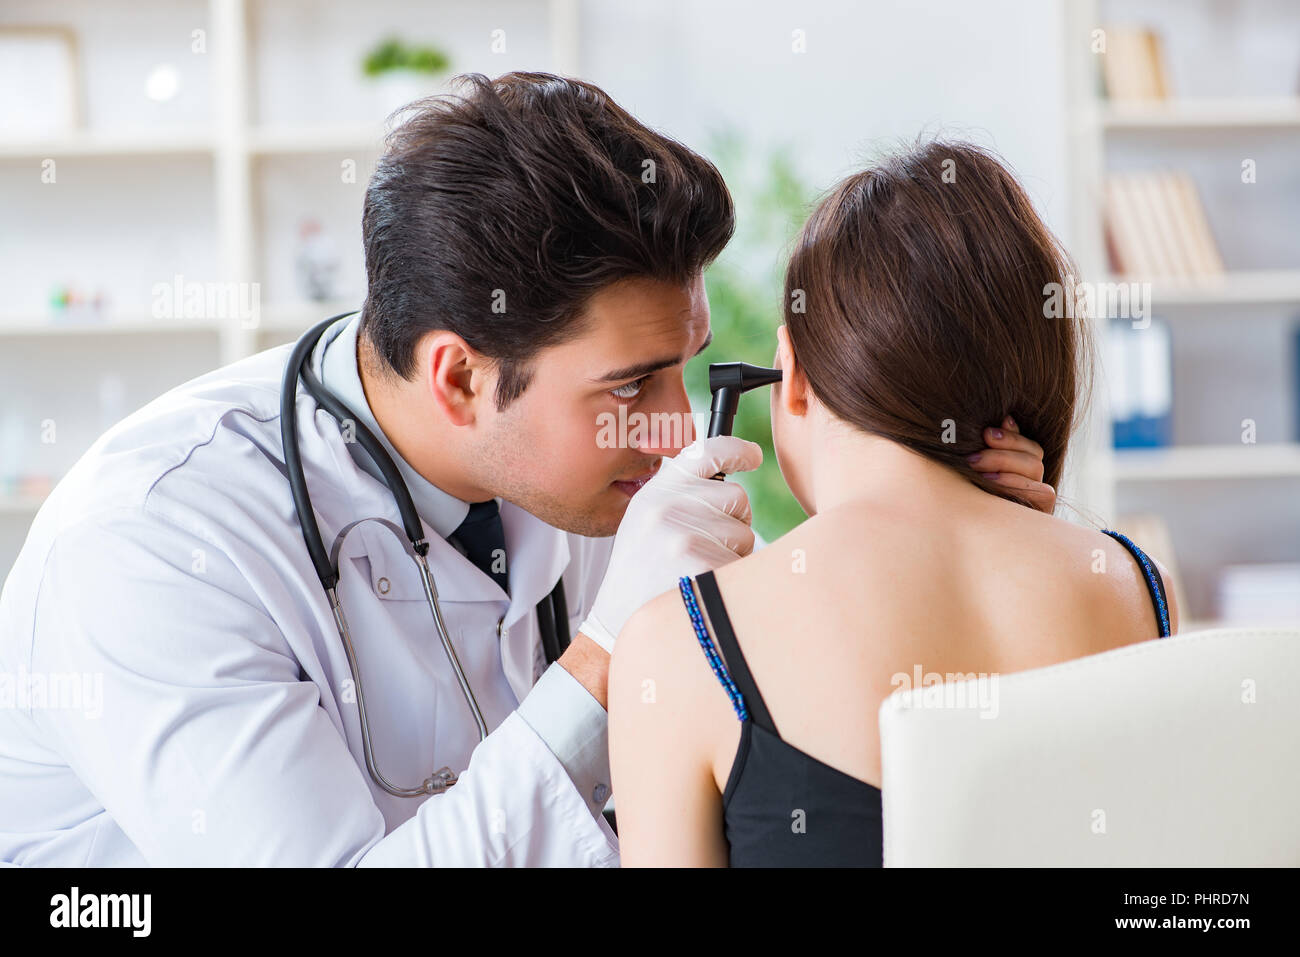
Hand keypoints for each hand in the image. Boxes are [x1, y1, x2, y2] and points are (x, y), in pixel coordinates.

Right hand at [578, 435, 761, 652]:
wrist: (618, 627)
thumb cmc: (641, 576)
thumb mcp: (646, 524)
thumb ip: (680, 497)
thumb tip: (732, 482)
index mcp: (653, 494)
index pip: (704, 451)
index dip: (736, 449)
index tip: (753, 455)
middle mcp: (665, 509)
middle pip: (737, 496)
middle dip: (734, 522)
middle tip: (705, 548)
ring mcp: (681, 538)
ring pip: (745, 533)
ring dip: (734, 554)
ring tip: (697, 571)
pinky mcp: (699, 569)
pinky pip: (742, 563)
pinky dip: (732, 578)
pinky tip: (703, 589)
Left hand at [967, 416, 1055, 512]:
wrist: (958, 542)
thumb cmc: (961, 500)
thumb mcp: (973, 470)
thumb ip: (990, 447)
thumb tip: (1005, 417)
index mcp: (1018, 469)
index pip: (1028, 444)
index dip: (1011, 435)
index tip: (986, 431)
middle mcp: (1032, 483)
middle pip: (1033, 453)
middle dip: (1004, 447)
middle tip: (975, 448)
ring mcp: (1037, 500)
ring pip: (1036, 467)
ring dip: (1004, 462)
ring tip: (974, 464)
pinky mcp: (1039, 516)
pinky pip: (1042, 492)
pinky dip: (1015, 483)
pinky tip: (989, 483)